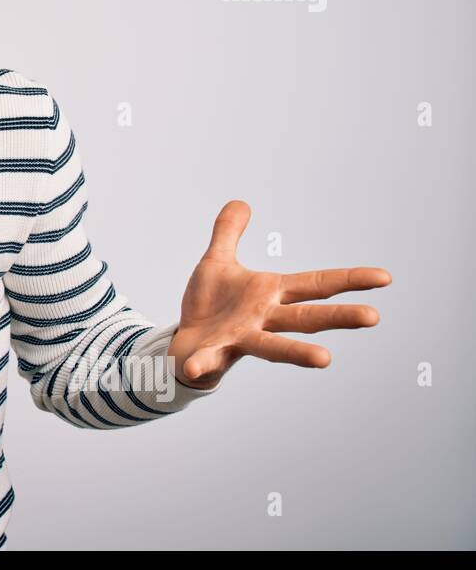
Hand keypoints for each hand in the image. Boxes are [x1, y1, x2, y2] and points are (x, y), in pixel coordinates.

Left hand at [168, 200, 390, 389]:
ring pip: (273, 347)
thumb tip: (240, 201)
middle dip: (339, 317)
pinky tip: (192, 368)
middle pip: (306, 318)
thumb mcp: (217, 263)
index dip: (349, 280)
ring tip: (325, 360)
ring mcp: (240, 339)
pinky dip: (201, 364)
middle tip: (373, 317)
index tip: (385, 277)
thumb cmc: (209, 306)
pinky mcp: (212, 355)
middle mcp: (263, 319)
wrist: (184, 343)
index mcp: (270, 294)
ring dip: (297, 353)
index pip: (316, 284)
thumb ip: (228, 233)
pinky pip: (207, 360)